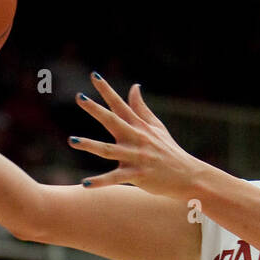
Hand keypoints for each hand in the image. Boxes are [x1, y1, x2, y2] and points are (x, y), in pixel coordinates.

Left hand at [70, 72, 203, 198]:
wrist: (188, 176)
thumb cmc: (169, 151)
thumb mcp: (157, 127)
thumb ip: (141, 108)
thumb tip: (134, 86)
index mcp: (139, 126)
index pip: (120, 104)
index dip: (106, 90)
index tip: (94, 75)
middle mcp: (136, 139)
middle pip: (112, 121)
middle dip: (95, 109)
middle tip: (79, 97)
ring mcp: (136, 158)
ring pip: (108, 150)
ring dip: (89, 144)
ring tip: (72, 140)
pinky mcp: (137, 176)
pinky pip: (115, 179)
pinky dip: (100, 181)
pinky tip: (85, 183)